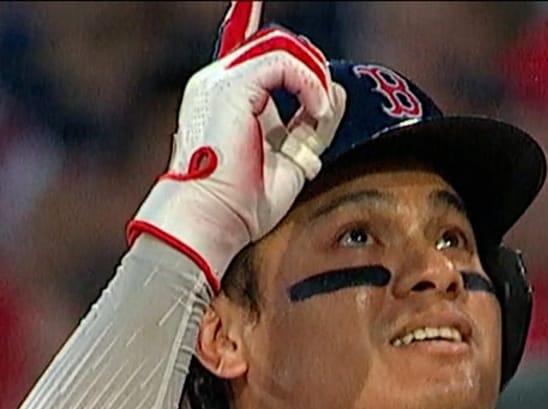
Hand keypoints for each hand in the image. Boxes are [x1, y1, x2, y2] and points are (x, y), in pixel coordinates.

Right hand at [127, 1, 347, 290]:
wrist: (212, 220)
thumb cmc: (241, 205)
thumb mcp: (289, 159)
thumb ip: (308, 128)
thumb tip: (335, 97)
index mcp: (227, 99)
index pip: (272, 66)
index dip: (305, 77)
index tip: (324, 108)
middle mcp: (219, 83)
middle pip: (278, 48)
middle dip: (313, 73)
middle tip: (326, 109)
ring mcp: (220, 81)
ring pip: (282, 48)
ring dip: (314, 77)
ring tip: (322, 112)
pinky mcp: (231, 87)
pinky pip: (283, 62)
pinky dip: (309, 83)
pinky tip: (317, 112)